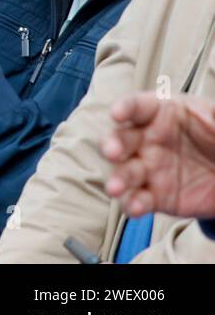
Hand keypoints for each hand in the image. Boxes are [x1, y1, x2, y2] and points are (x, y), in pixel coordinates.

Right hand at [103, 93, 214, 220]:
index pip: (136, 107)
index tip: (117, 114)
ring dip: (116, 179)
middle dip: (110, 144)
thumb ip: (214, 114)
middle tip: (112, 152)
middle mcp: (146, 139)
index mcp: (160, 114)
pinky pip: (137, 199)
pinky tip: (135, 207)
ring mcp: (147, 168)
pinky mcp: (154, 196)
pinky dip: (132, 204)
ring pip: (123, 172)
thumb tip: (213, 114)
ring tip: (114, 188)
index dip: (124, 108)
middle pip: (119, 139)